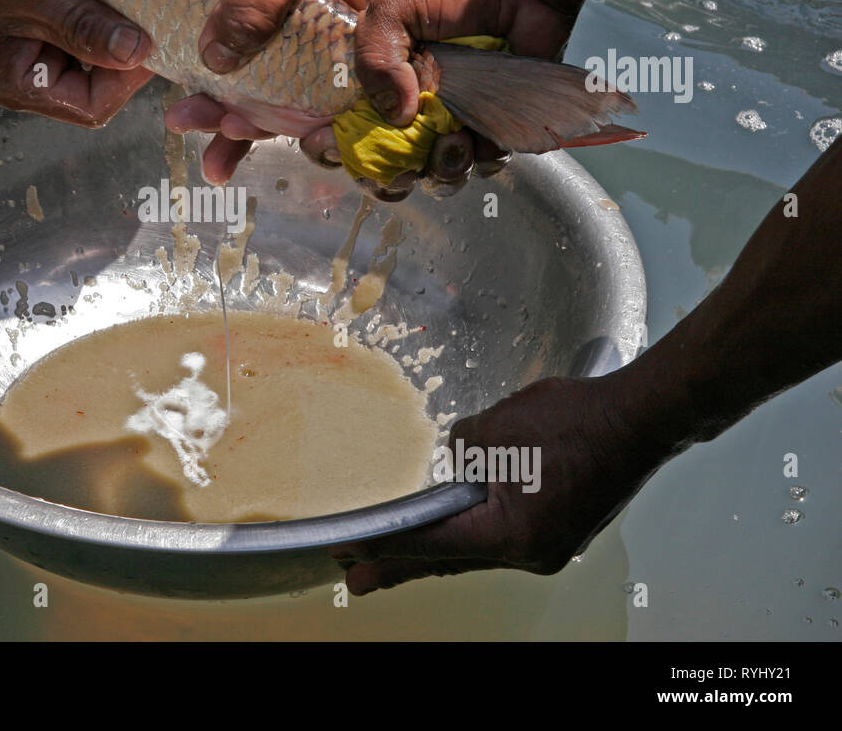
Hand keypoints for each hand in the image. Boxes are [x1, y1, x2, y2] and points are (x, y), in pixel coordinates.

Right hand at [0, 0, 154, 126]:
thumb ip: (82, 25)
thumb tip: (137, 52)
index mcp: (13, 84)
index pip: (92, 107)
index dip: (127, 79)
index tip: (150, 38)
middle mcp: (15, 74)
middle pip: (89, 84)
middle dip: (119, 54)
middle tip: (144, 14)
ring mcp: (15, 46)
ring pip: (79, 53)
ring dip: (103, 29)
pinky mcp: (16, 18)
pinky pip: (63, 27)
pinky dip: (84, 10)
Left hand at [169, 0, 373, 179]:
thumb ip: (248, 17)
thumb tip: (218, 70)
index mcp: (344, 17)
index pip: (325, 92)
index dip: (289, 126)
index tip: (248, 142)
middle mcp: (314, 19)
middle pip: (282, 92)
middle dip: (245, 126)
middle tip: (209, 151)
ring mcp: (277, 6)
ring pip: (250, 74)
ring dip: (219, 106)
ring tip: (183, 128)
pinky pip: (227, 44)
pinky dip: (206, 70)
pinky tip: (181, 92)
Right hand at [328, 0, 577, 199]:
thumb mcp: (391, 9)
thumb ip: (374, 59)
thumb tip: (397, 117)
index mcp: (378, 88)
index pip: (345, 135)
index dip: (338, 152)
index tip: (340, 151)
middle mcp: (410, 112)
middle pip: (390, 168)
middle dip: (393, 178)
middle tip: (407, 165)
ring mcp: (452, 121)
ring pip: (438, 173)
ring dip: (442, 170)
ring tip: (455, 140)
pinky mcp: (492, 124)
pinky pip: (485, 163)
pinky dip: (483, 160)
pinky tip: (483, 135)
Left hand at [332, 373, 671, 592]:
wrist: (641, 417)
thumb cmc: (577, 421)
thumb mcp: (496, 429)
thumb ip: (462, 451)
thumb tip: (457, 460)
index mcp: (513, 536)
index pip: (433, 543)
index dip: (387, 546)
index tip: (351, 555)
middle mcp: (531, 551)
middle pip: (452, 557)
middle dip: (401, 564)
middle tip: (357, 577)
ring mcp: (549, 543)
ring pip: (478, 547)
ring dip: (436, 547)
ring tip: (391, 557)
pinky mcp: (559, 527)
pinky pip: (504, 532)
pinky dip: (473, 529)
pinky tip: (450, 524)